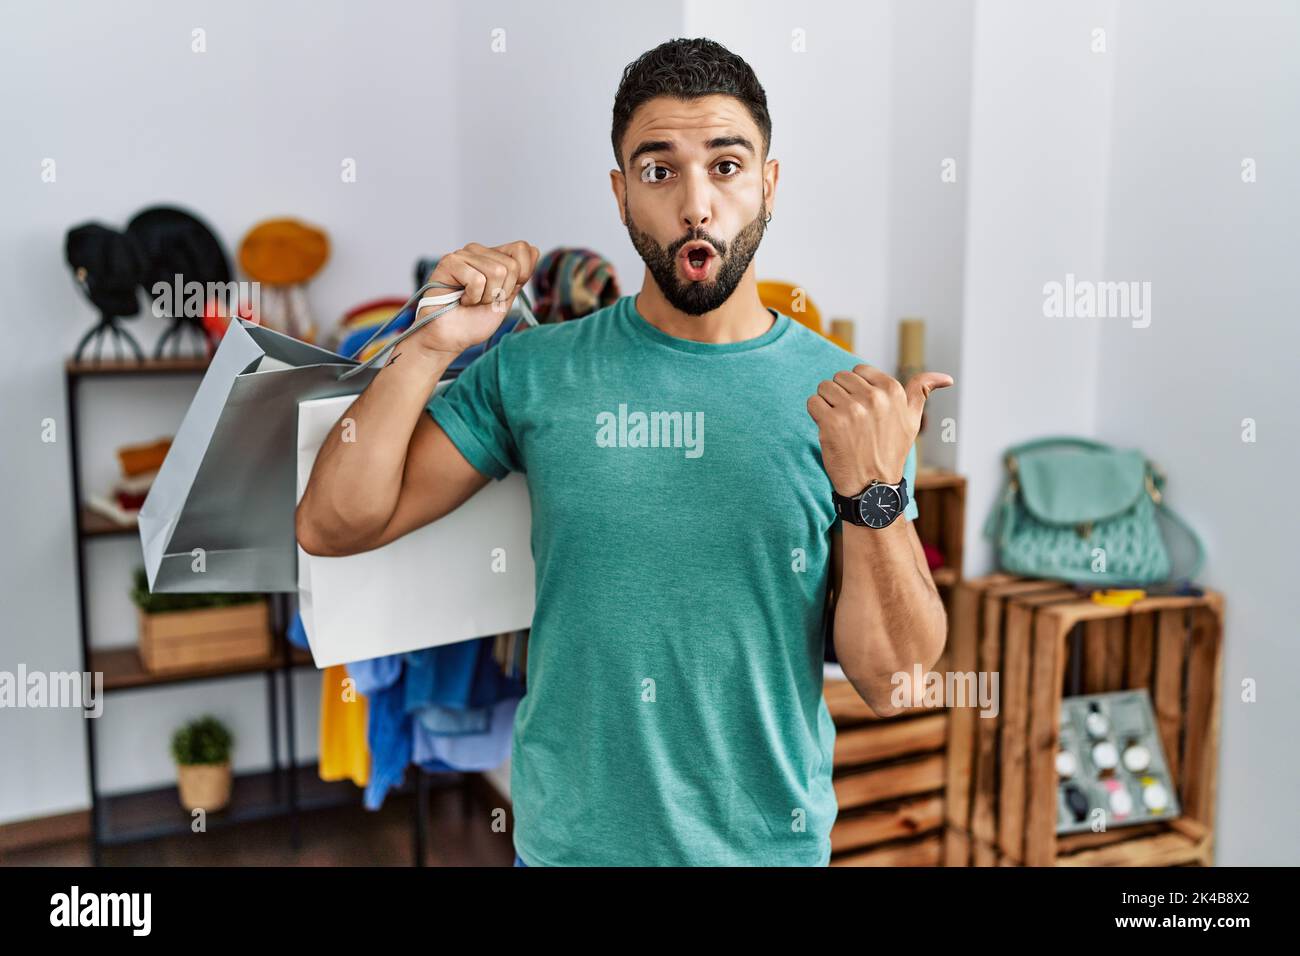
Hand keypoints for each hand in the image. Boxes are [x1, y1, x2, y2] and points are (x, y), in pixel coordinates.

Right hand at [408, 240, 539, 357]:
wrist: (451, 338)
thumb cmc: (474, 321)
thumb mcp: (506, 299)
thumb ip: (519, 276)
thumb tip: (533, 250)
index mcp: (494, 257)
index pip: (524, 249)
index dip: (522, 275)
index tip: (504, 293)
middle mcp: (479, 252)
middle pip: (512, 266)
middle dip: (502, 292)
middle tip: (483, 301)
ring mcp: (463, 254)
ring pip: (497, 271)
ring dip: (486, 296)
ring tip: (471, 301)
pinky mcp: (449, 262)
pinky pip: (477, 279)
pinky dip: (472, 297)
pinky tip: (461, 300)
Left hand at [806, 364, 953, 496]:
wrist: (873, 488)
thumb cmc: (891, 452)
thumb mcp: (912, 421)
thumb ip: (922, 392)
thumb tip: (947, 378)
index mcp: (893, 391)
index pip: (859, 370)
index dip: (855, 389)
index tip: (862, 409)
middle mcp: (874, 397)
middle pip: (840, 377)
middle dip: (840, 395)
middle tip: (850, 420)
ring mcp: (852, 409)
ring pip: (824, 387)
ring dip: (827, 404)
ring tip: (840, 425)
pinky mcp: (832, 422)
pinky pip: (813, 402)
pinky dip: (816, 414)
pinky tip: (828, 430)